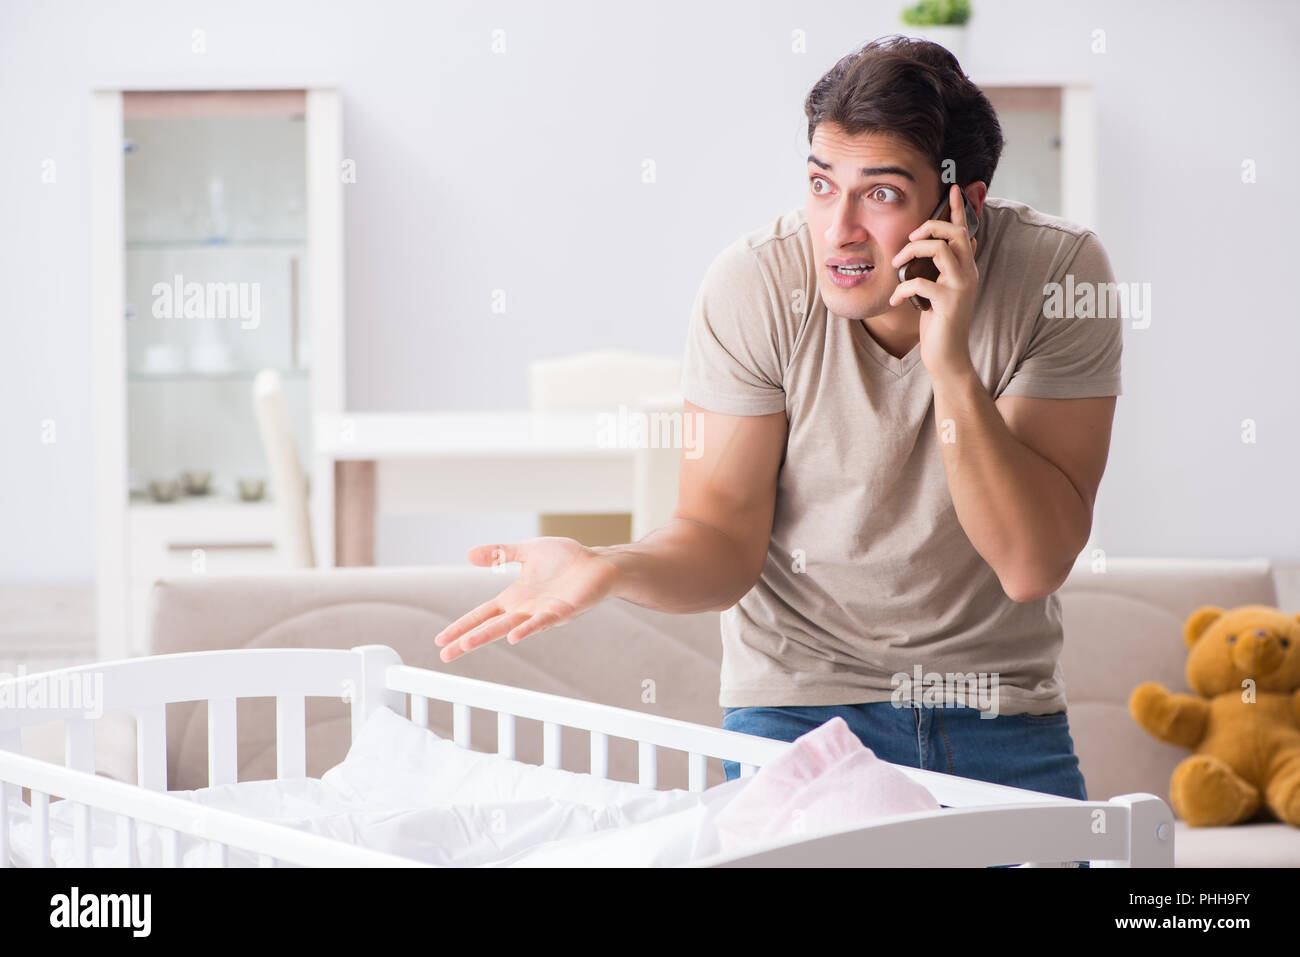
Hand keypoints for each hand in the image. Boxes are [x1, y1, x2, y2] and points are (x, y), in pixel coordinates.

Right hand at [433, 537, 620, 662]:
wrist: (600, 563)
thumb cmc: (567, 559)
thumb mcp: (527, 551)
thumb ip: (500, 553)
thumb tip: (469, 554)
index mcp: (515, 597)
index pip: (482, 614)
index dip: (461, 626)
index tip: (440, 641)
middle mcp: (526, 609)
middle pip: (490, 627)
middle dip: (467, 640)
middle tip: (445, 656)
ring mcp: (543, 612)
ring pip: (511, 627)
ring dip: (489, 637)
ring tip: (466, 646)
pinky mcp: (563, 610)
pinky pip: (542, 621)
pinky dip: (528, 628)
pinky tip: (514, 637)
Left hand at [889, 183, 980, 381]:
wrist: (947, 356)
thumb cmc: (940, 322)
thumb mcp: (944, 291)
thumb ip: (949, 269)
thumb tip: (962, 244)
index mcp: (965, 267)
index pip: (964, 231)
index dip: (958, 209)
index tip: (953, 187)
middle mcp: (967, 273)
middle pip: (953, 233)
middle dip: (928, 228)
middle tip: (909, 239)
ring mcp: (960, 287)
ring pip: (939, 250)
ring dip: (912, 252)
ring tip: (896, 265)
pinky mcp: (947, 303)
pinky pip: (921, 283)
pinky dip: (903, 289)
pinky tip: (895, 300)